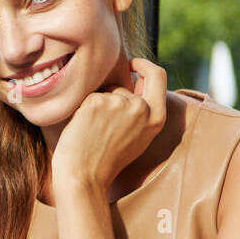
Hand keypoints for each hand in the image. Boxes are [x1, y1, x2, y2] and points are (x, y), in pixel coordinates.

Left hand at [51, 58, 167, 192]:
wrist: (83, 175)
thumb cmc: (106, 159)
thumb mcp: (138, 135)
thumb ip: (142, 109)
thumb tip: (137, 79)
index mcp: (157, 117)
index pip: (157, 75)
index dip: (143, 65)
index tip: (131, 63)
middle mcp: (142, 108)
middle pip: (123, 86)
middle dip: (110, 97)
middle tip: (97, 121)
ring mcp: (120, 103)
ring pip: (104, 92)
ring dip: (96, 105)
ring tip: (93, 132)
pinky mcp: (97, 102)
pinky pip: (87, 96)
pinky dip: (82, 109)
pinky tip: (82, 128)